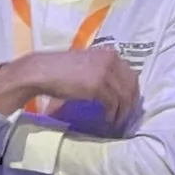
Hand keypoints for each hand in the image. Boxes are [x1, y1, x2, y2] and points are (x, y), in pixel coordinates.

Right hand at [0, 47, 138, 122]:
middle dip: (131, 102)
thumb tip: (116, 88)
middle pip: (132, 85)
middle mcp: (111, 60)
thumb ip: (103, 70)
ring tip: (118, 122)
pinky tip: (108, 120)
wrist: (42, 71)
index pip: (131, 73)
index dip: (132, 90)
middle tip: (127, 115)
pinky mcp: (98, 85)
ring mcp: (105, 71)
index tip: (130, 103)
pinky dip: (113, 114)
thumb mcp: (87, 64)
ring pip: (124, 96)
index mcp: (110, 53)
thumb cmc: (61, 69)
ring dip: (123, 112)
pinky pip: (113, 103)